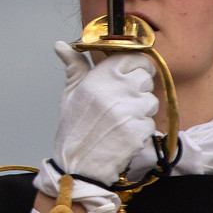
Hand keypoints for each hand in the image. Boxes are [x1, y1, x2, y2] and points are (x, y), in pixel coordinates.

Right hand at [51, 42, 156, 196]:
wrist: (78, 167)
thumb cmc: (73, 130)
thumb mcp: (70, 94)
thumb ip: (74, 67)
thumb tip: (61, 45)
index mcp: (98, 78)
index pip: (132, 57)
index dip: (136, 65)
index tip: (133, 73)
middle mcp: (116, 91)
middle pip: (145, 77)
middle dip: (139, 88)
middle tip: (122, 102)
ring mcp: (129, 111)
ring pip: (151, 100)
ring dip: (141, 110)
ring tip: (121, 121)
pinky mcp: (140, 130)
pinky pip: (151, 122)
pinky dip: (141, 129)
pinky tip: (124, 134)